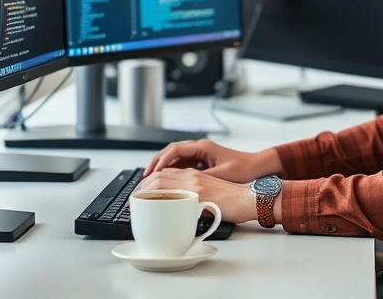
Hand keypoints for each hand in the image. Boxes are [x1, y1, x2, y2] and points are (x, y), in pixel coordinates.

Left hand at [135, 168, 256, 223]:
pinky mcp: (199, 193)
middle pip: (159, 175)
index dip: (149, 181)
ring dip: (145, 191)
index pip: (165, 173)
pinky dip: (158, 197)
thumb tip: (178, 210)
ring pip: (161, 180)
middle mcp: (192, 176)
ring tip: (137, 203)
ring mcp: (194, 183)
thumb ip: (192, 198)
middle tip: (134, 199)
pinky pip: (173, 192)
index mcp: (194, 175)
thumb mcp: (209, 196)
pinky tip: (151, 205)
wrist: (249, 200)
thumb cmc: (233, 202)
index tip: (140, 193)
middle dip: (142, 187)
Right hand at [143, 139, 282, 183]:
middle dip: (156, 164)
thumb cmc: (245, 168)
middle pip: (171, 153)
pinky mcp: (203, 164)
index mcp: (203, 147)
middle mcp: (199, 149)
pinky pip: (183, 166)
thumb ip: (204, 179)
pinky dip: (173, 174)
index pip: (174, 150)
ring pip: (175, 160)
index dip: (160, 161)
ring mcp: (201, 156)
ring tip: (151, 182)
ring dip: (163, 169)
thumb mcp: (223, 175)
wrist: (259, 167)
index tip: (151, 172)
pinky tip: (166, 184)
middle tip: (145, 178)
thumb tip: (185, 186)